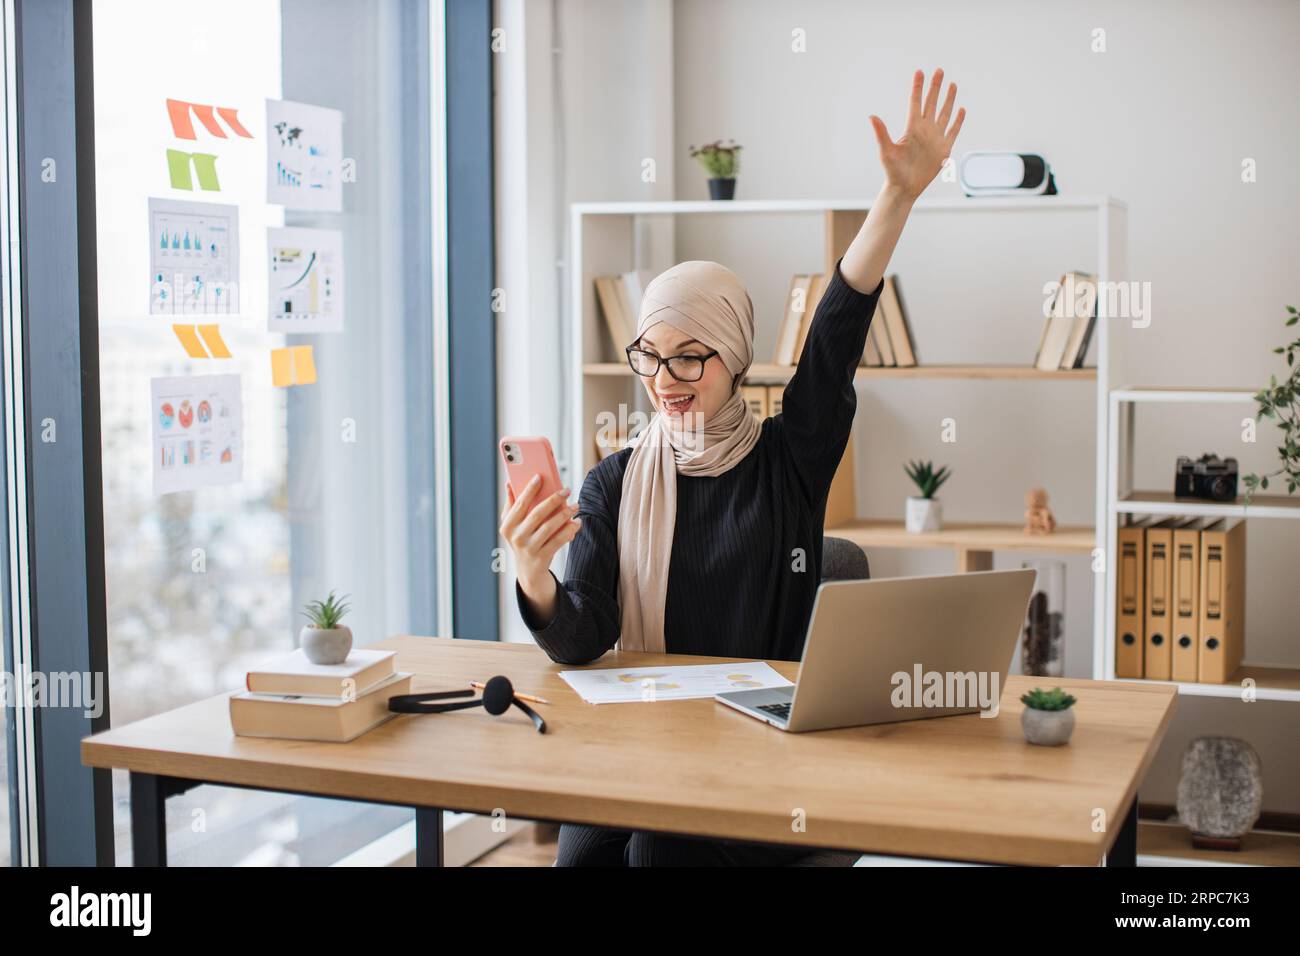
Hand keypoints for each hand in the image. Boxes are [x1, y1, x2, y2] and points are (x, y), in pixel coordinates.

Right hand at [499, 474, 580, 613]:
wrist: (528, 570)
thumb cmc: (522, 539)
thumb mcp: (513, 525)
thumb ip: (511, 505)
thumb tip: (509, 483)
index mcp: (507, 526)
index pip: (519, 504)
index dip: (529, 489)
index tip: (540, 476)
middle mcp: (516, 537)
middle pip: (537, 514)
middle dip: (553, 500)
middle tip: (566, 490)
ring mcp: (529, 548)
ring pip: (549, 527)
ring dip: (564, 515)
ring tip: (576, 505)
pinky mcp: (542, 557)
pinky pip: (558, 541)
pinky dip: (569, 531)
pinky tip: (577, 522)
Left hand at [870, 68, 965, 201]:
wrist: (905, 188)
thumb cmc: (893, 171)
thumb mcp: (886, 151)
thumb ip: (881, 133)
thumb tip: (871, 116)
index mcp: (912, 128)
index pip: (915, 102)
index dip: (918, 87)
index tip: (920, 71)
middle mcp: (924, 130)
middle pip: (931, 103)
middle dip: (935, 87)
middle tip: (939, 70)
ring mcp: (935, 138)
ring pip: (944, 113)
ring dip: (948, 99)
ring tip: (952, 84)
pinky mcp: (943, 148)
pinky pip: (953, 131)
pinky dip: (958, 121)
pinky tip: (961, 109)